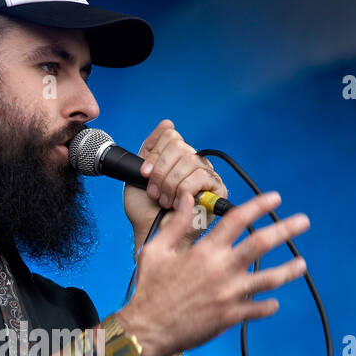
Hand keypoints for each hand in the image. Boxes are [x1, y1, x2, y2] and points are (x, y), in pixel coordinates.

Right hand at [120, 190, 309, 355]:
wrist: (146, 329)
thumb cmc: (148, 288)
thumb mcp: (156, 250)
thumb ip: (176, 224)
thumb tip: (188, 198)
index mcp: (204, 251)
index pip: (237, 219)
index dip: (259, 206)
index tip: (275, 198)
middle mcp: (221, 269)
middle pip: (261, 243)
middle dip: (285, 229)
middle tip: (304, 222)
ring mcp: (228, 294)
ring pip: (269, 279)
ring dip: (289, 270)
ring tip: (302, 264)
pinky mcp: (229, 317)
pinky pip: (258, 310)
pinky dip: (268, 306)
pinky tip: (273, 302)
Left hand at [123, 119, 228, 249]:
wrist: (150, 232)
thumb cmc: (144, 210)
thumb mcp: (137, 174)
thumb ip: (149, 149)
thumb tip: (167, 123)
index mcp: (176, 157)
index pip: (171, 136)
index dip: (155, 155)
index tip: (144, 175)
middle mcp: (193, 163)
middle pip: (180, 146)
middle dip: (161, 173)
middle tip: (155, 193)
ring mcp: (207, 175)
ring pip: (189, 161)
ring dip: (170, 184)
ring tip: (165, 201)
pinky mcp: (218, 190)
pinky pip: (200, 177)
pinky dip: (184, 190)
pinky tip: (179, 203)